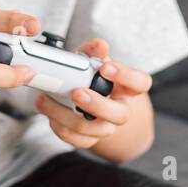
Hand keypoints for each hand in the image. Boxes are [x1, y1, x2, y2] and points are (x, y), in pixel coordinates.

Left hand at [35, 37, 151, 149]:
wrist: (81, 101)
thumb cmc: (89, 77)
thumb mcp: (91, 60)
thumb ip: (93, 51)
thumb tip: (99, 46)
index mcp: (126, 87)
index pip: (141, 82)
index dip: (126, 76)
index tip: (105, 67)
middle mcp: (119, 109)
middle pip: (121, 115)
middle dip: (98, 105)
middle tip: (77, 93)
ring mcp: (105, 126)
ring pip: (95, 130)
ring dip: (68, 116)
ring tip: (46, 100)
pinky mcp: (89, 139)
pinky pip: (78, 140)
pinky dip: (60, 127)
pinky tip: (48, 113)